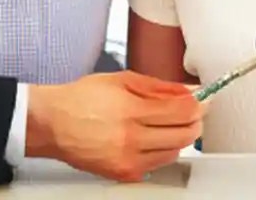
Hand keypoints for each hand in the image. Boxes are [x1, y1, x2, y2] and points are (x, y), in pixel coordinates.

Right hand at [26, 71, 202, 181]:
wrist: (53, 124)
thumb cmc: (81, 99)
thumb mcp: (121, 80)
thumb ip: (159, 87)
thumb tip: (188, 91)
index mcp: (130, 110)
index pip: (182, 110)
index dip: (198, 104)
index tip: (203, 100)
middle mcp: (130, 138)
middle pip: (184, 134)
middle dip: (195, 121)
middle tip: (194, 112)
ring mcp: (127, 159)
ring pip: (174, 151)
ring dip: (179, 136)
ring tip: (169, 123)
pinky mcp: (124, 174)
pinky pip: (158, 165)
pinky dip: (162, 151)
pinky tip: (153, 138)